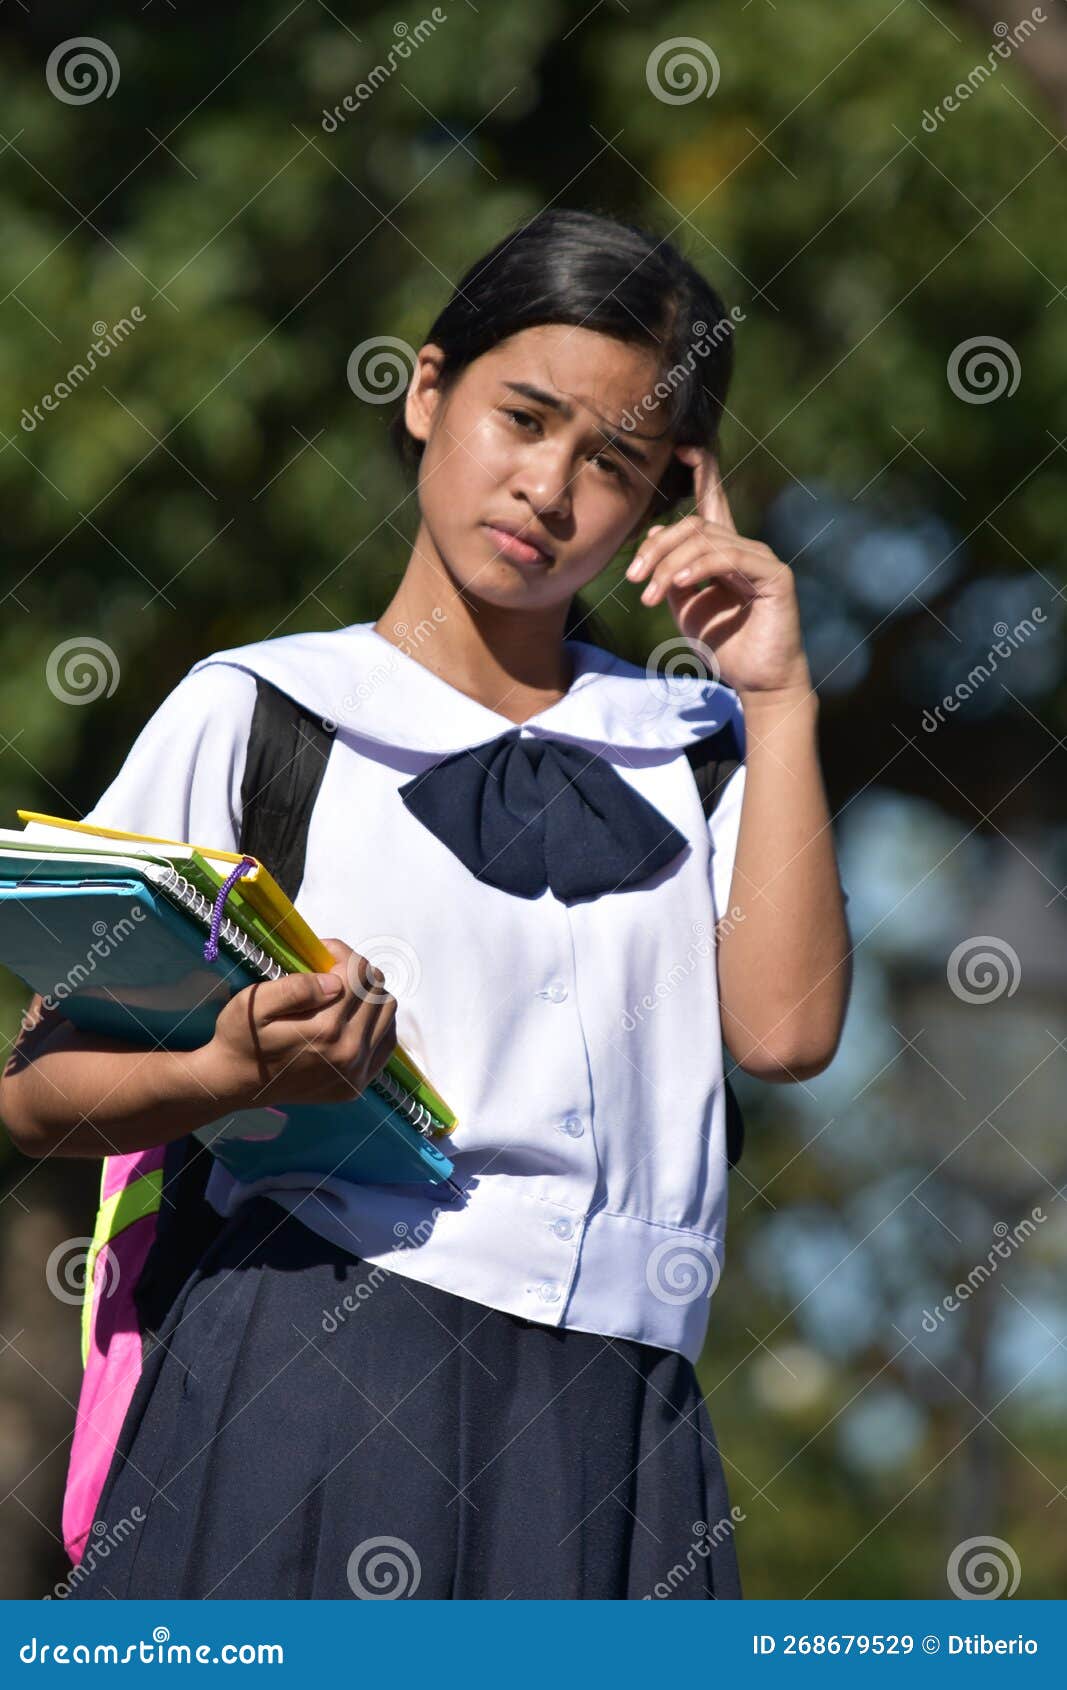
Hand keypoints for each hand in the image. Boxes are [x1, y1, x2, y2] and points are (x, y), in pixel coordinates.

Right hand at [192, 936, 397, 1111]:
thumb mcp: (255, 1003)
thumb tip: (336, 981)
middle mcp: (350, 1052)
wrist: (236, 1083)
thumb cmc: (242, 1037)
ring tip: (341, 995)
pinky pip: (386, 1040)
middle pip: (377, 989)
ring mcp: (357, 1071)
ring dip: (368, 995)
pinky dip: (374, 1022)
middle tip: (329, 972)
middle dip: (355, 971)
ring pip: (387, 1011)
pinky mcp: (358, 1083)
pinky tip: (351, 1018)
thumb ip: (296, 988)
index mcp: (326, 1029)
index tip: (321, 954)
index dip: (341, 954)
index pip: (359, 972)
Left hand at [625, 446, 810, 698]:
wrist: (757, 681)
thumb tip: (656, 533)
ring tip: (649, 595)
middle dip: (656, 549)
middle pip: (693, 524)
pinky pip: (727, 558)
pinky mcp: (774, 576)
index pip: (713, 501)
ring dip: (668, 566)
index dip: (701, 471)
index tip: (681, 449)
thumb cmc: (724, 645)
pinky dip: (697, 568)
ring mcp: (762, 559)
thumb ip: (671, 570)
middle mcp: (745, 548)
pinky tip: (679, 584)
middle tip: (634, 580)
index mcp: (725, 552)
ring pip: (705, 540)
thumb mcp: (685, 606)